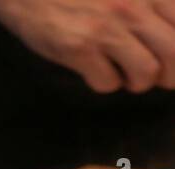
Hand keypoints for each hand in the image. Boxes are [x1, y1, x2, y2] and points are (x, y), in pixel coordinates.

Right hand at [0, 0, 174, 92]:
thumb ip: (150, 8)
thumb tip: (169, 43)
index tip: (169, 65)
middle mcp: (135, 8)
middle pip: (174, 55)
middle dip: (168, 75)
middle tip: (152, 77)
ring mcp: (107, 29)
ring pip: (146, 73)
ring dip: (135, 82)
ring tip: (121, 73)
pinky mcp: (80, 48)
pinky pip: (108, 82)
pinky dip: (104, 83)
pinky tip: (93, 70)